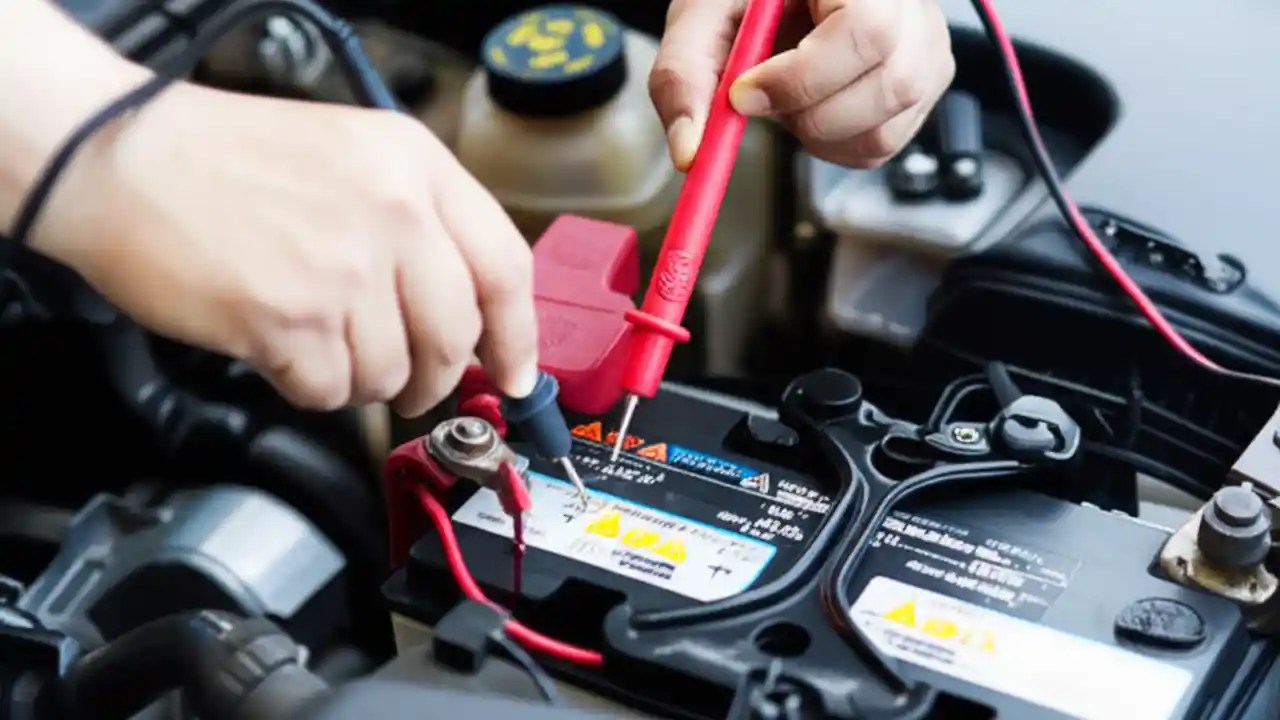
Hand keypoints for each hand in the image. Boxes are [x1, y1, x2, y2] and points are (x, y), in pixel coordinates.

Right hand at [31, 80, 537, 414]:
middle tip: (412, 382)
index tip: (517, 375)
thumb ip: (420, 223)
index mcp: (416, 166)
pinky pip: (332, 391)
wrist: (121, 158)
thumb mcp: (353, 154)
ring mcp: (345, 269)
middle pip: (457, 336)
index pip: (506, 266)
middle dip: (436, 376)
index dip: (519, 335)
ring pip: (394, 374)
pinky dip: (310, 386)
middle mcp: (394, 214)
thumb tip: (471, 313)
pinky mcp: (293, 319)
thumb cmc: (226, 158)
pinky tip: (283, 348)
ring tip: (319, 341)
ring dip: (361, 378)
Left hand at [651, 0, 954, 168]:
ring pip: (885, 128)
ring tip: (787, 99)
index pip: (865, 29)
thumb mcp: (704, 17)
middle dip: (809, 114)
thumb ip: (685, 75)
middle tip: (759, 101)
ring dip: (817, 135)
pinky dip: (832, 147)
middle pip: (891, 84)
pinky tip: (811, 110)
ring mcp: (927, 50)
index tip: (744, 94)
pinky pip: (882, 147)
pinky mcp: (924, 89)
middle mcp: (909, 7)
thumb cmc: (750, 0)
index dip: (803, 77)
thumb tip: (689, 149)